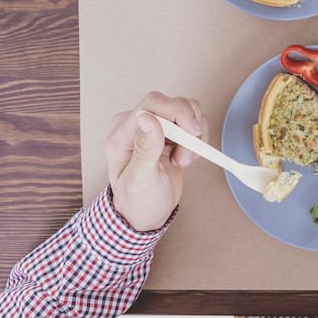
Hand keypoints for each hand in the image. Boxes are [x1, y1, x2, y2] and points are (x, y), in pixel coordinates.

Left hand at [104, 92, 205, 232]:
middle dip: (188, 127)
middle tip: (187, 155)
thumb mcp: (139, 181)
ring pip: (186, 110)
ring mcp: (153, 127)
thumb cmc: (138, 201)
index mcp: (121, 134)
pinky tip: (187, 156)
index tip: (193, 132)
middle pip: (172, 104)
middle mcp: (135, 126)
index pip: (153, 104)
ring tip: (184, 159)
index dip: (178, 112)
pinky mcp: (168, 131)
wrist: (147, 213)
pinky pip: (191, 120)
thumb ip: (144, 149)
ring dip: (193, 134)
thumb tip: (147, 117)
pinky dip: (197, 137)